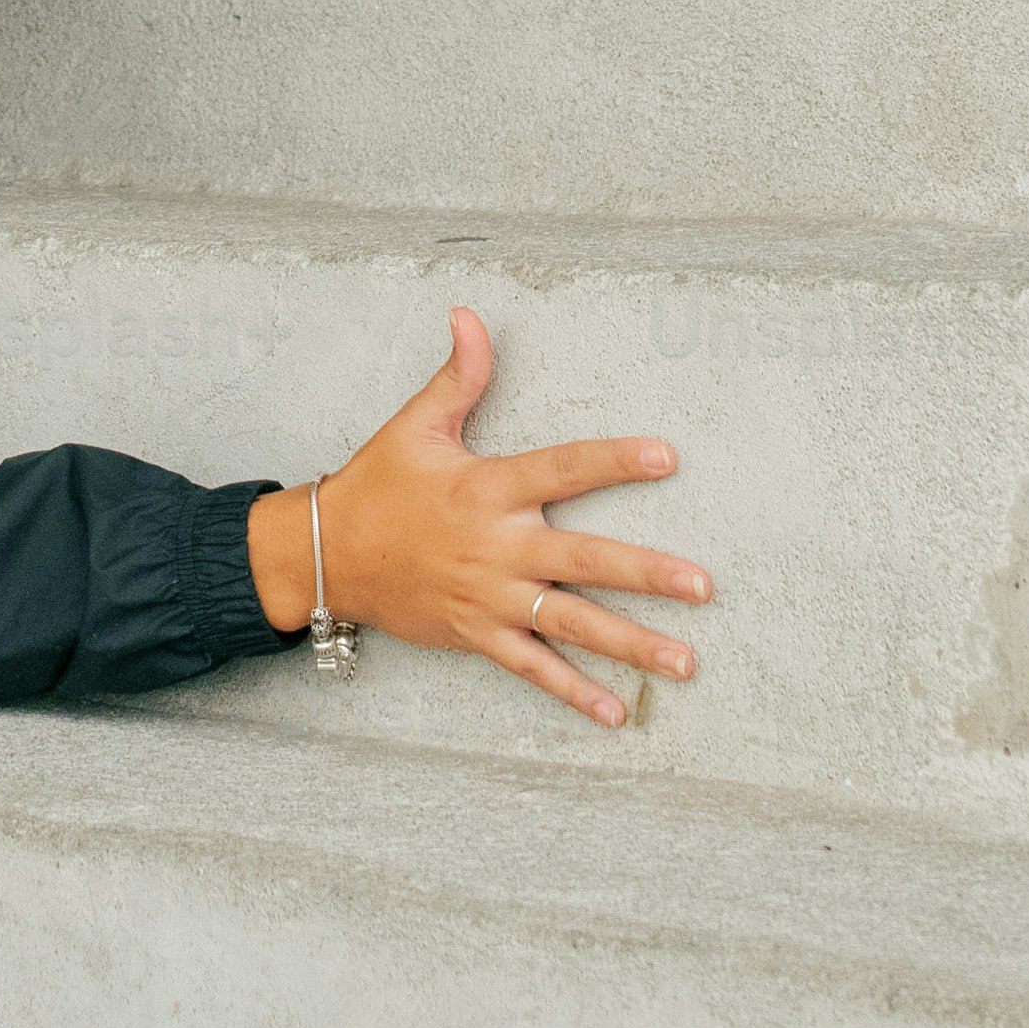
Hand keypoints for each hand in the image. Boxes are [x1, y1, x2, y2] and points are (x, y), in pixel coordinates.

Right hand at [250, 310, 708, 727]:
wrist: (326, 554)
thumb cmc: (378, 485)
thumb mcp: (416, 425)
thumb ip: (458, 375)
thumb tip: (471, 315)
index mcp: (488, 489)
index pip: (563, 469)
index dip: (614, 461)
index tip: (667, 457)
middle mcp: (497, 547)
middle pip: (584, 560)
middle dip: (646, 574)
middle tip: (702, 585)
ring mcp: (490, 598)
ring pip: (571, 624)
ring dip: (630, 644)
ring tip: (684, 661)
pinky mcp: (477, 635)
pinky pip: (533, 668)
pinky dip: (574, 692)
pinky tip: (617, 712)